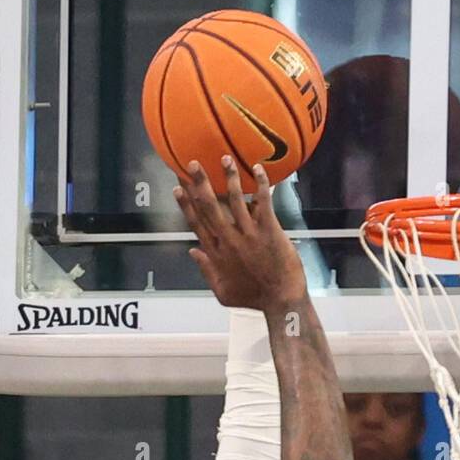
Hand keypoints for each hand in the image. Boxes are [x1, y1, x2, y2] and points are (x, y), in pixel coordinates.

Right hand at [174, 158, 305, 310]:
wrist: (280, 300)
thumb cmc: (253, 299)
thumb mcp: (222, 292)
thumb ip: (206, 271)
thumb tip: (192, 252)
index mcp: (217, 254)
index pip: (197, 223)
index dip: (186, 204)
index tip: (178, 188)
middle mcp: (229, 240)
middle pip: (210, 206)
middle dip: (200, 183)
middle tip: (193, 164)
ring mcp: (249, 234)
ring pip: (235, 199)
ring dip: (229, 177)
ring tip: (225, 158)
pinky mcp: (269, 230)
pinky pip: (263, 202)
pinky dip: (261, 184)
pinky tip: (258, 168)